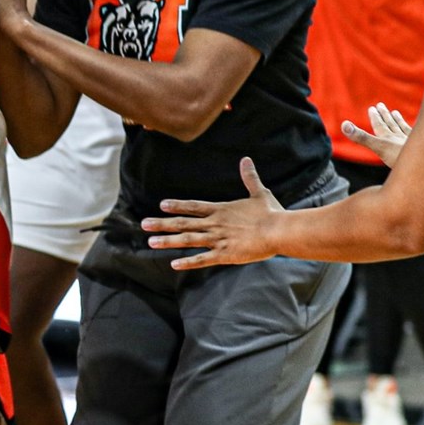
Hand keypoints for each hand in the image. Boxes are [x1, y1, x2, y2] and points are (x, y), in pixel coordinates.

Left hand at [141, 156, 284, 268]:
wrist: (279, 231)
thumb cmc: (271, 212)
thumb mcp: (259, 192)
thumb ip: (249, 177)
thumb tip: (246, 159)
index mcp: (221, 210)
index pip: (193, 206)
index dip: (176, 206)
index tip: (161, 205)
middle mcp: (215, 224)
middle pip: (183, 223)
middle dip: (162, 223)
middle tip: (144, 224)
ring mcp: (218, 239)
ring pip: (188, 240)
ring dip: (168, 241)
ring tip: (151, 242)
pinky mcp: (225, 254)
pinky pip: (202, 259)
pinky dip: (188, 262)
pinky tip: (173, 264)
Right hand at [340, 101, 411, 167]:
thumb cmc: (401, 158)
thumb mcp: (378, 147)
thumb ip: (361, 137)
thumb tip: (344, 125)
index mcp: (388, 138)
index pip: (380, 125)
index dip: (375, 117)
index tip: (372, 108)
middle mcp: (399, 137)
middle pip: (390, 124)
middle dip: (384, 116)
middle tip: (381, 106)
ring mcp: (412, 142)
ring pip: (402, 128)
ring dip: (397, 121)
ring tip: (395, 113)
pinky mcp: (423, 148)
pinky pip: (417, 136)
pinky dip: (414, 131)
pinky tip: (416, 129)